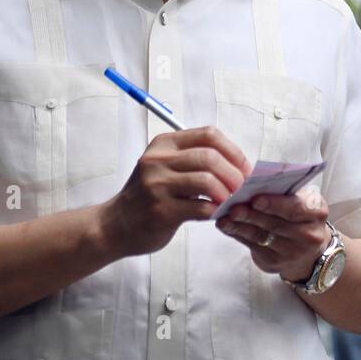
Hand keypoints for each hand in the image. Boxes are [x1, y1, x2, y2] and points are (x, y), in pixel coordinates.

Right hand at [102, 126, 249, 257]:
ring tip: (229, 202)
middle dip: (234, 173)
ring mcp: (157, 185)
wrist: (115, 225)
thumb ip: (193, 160)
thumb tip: (238, 165)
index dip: (233, 150)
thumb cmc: (148, 196)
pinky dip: (215, 211)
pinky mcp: (161, 210)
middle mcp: (158, 160)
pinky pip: (200, 208)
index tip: (245, 167)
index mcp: (164, 145)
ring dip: (226, 193)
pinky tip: (215, 214)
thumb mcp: (164, 167)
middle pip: (210, 157)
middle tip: (242, 188)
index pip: (208, 135)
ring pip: (207, 181)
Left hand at [216, 185, 331, 283]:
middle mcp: (308, 235)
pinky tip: (226, 226)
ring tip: (225, 218)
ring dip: (240, 226)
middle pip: (276, 224)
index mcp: (316, 212)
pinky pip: (253, 246)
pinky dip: (237, 235)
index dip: (275, 204)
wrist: (308, 249)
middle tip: (234, 207)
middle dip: (252, 215)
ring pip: (262, 236)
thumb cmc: (300, 214)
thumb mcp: (301, 199)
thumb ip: (283, 190)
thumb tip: (252, 180)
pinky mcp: (274, 262)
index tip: (256, 199)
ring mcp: (292, 252)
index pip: (296, 208)